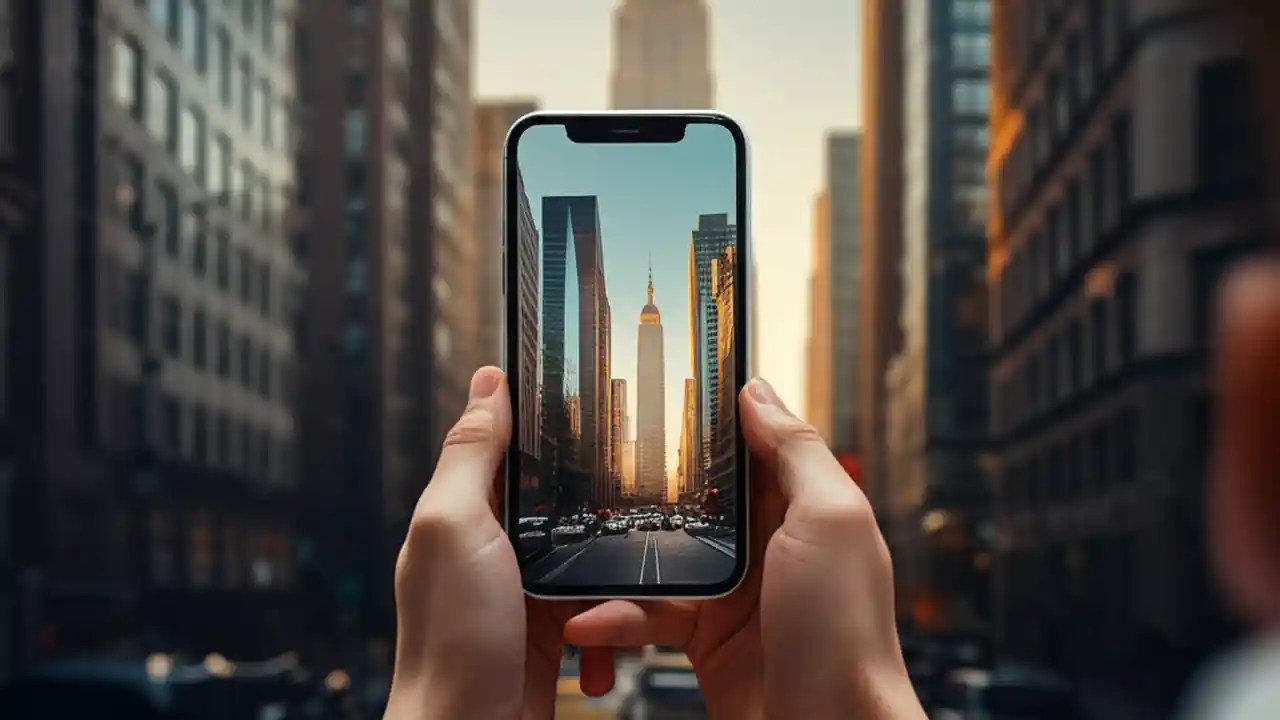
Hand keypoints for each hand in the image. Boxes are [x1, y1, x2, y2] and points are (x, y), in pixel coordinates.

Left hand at [386, 367, 581, 719]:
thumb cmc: (451, 644)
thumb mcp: (455, 528)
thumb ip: (471, 454)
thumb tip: (488, 379)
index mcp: (465, 513)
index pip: (511, 446)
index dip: (550, 418)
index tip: (599, 395)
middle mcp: (495, 549)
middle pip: (566, 499)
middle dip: (601, 505)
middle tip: (641, 492)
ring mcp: (527, 593)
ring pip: (594, 556)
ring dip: (612, 581)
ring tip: (612, 598)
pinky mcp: (556, 634)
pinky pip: (605, 611)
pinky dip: (613, 627)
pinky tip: (603, 643)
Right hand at [564, 378, 924, 719]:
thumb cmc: (845, 638)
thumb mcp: (830, 521)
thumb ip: (796, 452)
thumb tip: (757, 391)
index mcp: (802, 507)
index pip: (749, 445)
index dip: (707, 419)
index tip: (657, 392)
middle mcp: (768, 545)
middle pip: (694, 497)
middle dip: (646, 488)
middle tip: (593, 471)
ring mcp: (733, 594)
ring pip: (658, 558)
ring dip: (616, 567)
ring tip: (576, 565)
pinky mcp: (704, 640)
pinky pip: (648, 615)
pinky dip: (617, 620)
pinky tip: (590, 624)